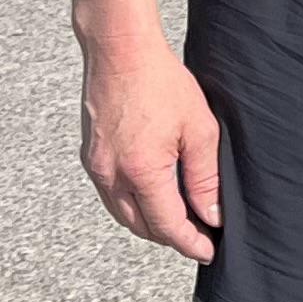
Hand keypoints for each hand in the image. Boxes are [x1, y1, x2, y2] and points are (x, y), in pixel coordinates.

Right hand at [79, 33, 222, 259]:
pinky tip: (153, 198)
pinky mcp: (91, 156)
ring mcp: (96, 166)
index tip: (209, 251)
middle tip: (199, 238)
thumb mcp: (199, 130)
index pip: (167, 226)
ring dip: (150, 224)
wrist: (120, 50)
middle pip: (142, 227)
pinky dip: (132, 205)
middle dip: (171, 237)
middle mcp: (111, 175)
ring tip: (180, 222)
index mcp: (141, 172)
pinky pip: (111, 195)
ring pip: (123, 215)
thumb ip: (204, 178)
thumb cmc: (161, 82)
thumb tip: (211, 214)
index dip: (190, 243)